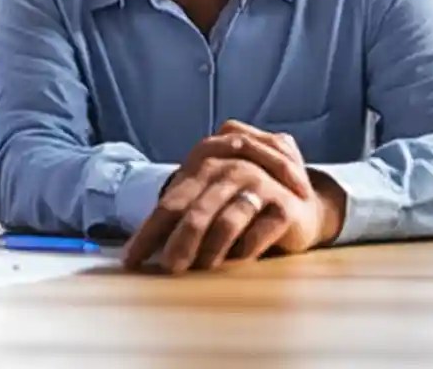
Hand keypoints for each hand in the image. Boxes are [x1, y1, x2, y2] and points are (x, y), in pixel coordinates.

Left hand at [125, 121, 345, 273]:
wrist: (302, 197)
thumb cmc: (245, 198)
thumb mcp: (211, 196)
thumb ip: (183, 212)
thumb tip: (143, 248)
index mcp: (205, 164)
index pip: (169, 204)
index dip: (148, 234)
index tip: (131, 261)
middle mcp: (230, 169)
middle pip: (195, 213)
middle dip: (179, 244)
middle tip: (168, 268)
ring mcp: (259, 184)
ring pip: (226, 223)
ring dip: (210, 251)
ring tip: (201, 268)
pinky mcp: (284, 205)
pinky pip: (258, 233)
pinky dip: (244, 250)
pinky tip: (236, 261)